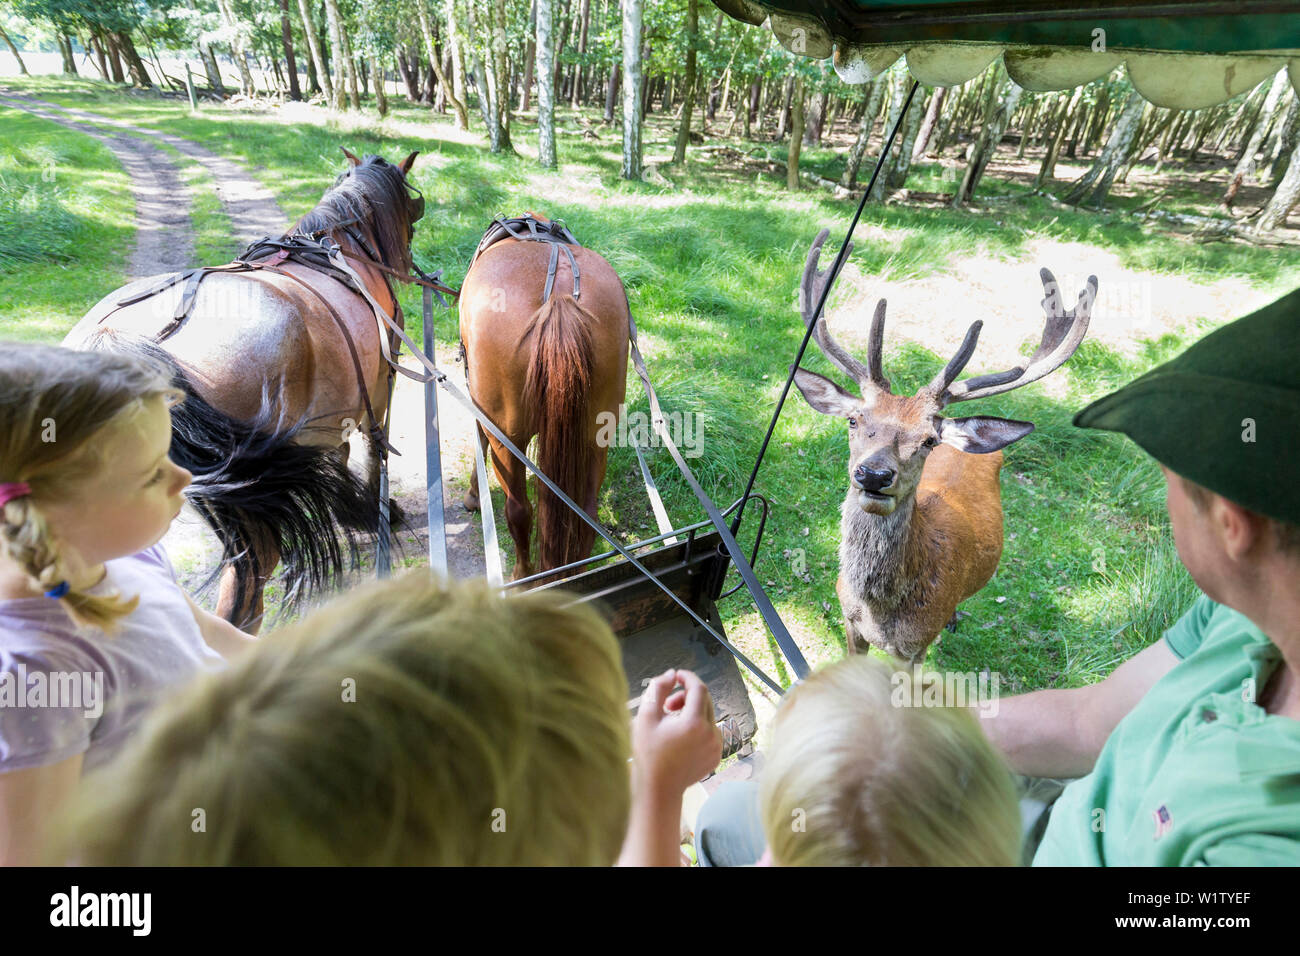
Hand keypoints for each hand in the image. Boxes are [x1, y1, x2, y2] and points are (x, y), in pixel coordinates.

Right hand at [631, 669, 723, 798]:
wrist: (658, 789)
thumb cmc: (648, 753)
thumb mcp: (647, 716)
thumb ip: (659, 688)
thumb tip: (672, 674)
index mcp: (695, 723)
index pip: (699, 688)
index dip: (687, 677)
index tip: (676, 676)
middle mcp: (711, 734)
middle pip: (704, 701)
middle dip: (686, 696)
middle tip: (667, 706)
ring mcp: (716, 746)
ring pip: (708, 716)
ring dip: (692, 712)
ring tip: (672, 724)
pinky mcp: (716, 756)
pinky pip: (710, 731)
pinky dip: (698, 727)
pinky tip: (680, 738)